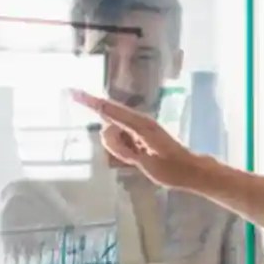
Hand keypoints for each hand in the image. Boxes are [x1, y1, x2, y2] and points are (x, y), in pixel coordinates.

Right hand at [70, 89, 200, 188]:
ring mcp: (139, 129)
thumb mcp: (146, 162)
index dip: (90, 102)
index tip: (73, 92)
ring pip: (114, 137)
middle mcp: (139, 123)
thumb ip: (124, 148)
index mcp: (141, 125)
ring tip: (140, 159)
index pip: (109, 110)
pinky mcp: (139, 136)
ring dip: (120, 150)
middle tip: (136, 157)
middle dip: (115, 145)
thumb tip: (107, 131)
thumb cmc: (171, 169)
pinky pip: (121, 142)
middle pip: (110, 128)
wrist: (190, 171)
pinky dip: (124, 151)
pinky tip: (140, 158)